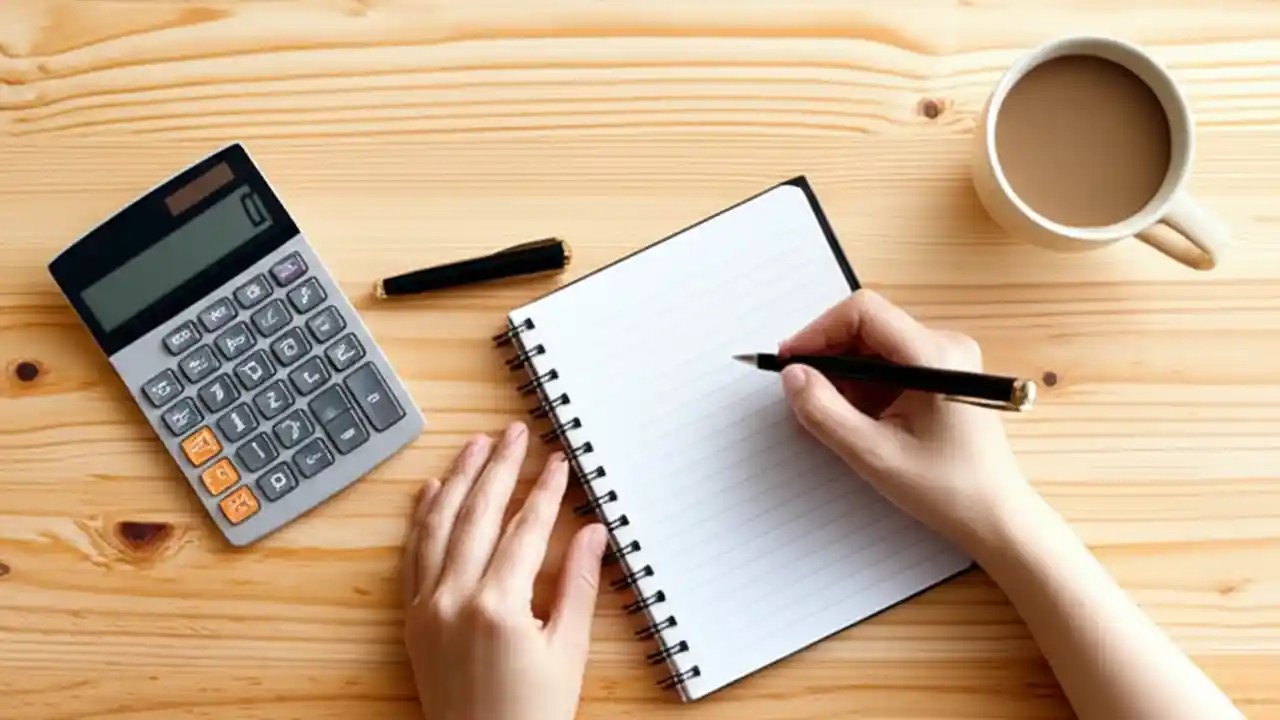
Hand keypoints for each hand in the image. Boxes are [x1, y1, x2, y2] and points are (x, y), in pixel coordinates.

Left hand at [401, 422, 608, 719]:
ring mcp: (427, 609)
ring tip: (475, 445)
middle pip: (479, 514)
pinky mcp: (413, 621)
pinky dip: (422, 519)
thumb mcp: (568, 652)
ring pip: (439, 525)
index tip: (557, 461)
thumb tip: (591, 532)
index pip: (525, 529)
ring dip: (458, 480)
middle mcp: (454, 600)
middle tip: (515, 433)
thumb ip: (578, 585)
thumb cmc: (532, 715)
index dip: (545, 491)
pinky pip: (412, 556)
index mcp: (499, 606)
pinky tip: (432, 491)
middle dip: (499, 467)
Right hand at [778, 290, 1032, 554]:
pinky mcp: (942, 375)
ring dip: (844, 372)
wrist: (994, 515)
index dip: (819, 330)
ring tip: (828, 410)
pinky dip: (863, 384)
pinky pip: (890, 363)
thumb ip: (825, 412)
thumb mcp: (873, 454)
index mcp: (936, 356)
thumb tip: (792, 376)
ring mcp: (946, 359)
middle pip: (868, 326)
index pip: (865, 312)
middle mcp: (946, 346)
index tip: (791, 360)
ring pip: (875, 345)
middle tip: (800, 389)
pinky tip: (854, 416)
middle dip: (828, 353)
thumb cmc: (947, 489)